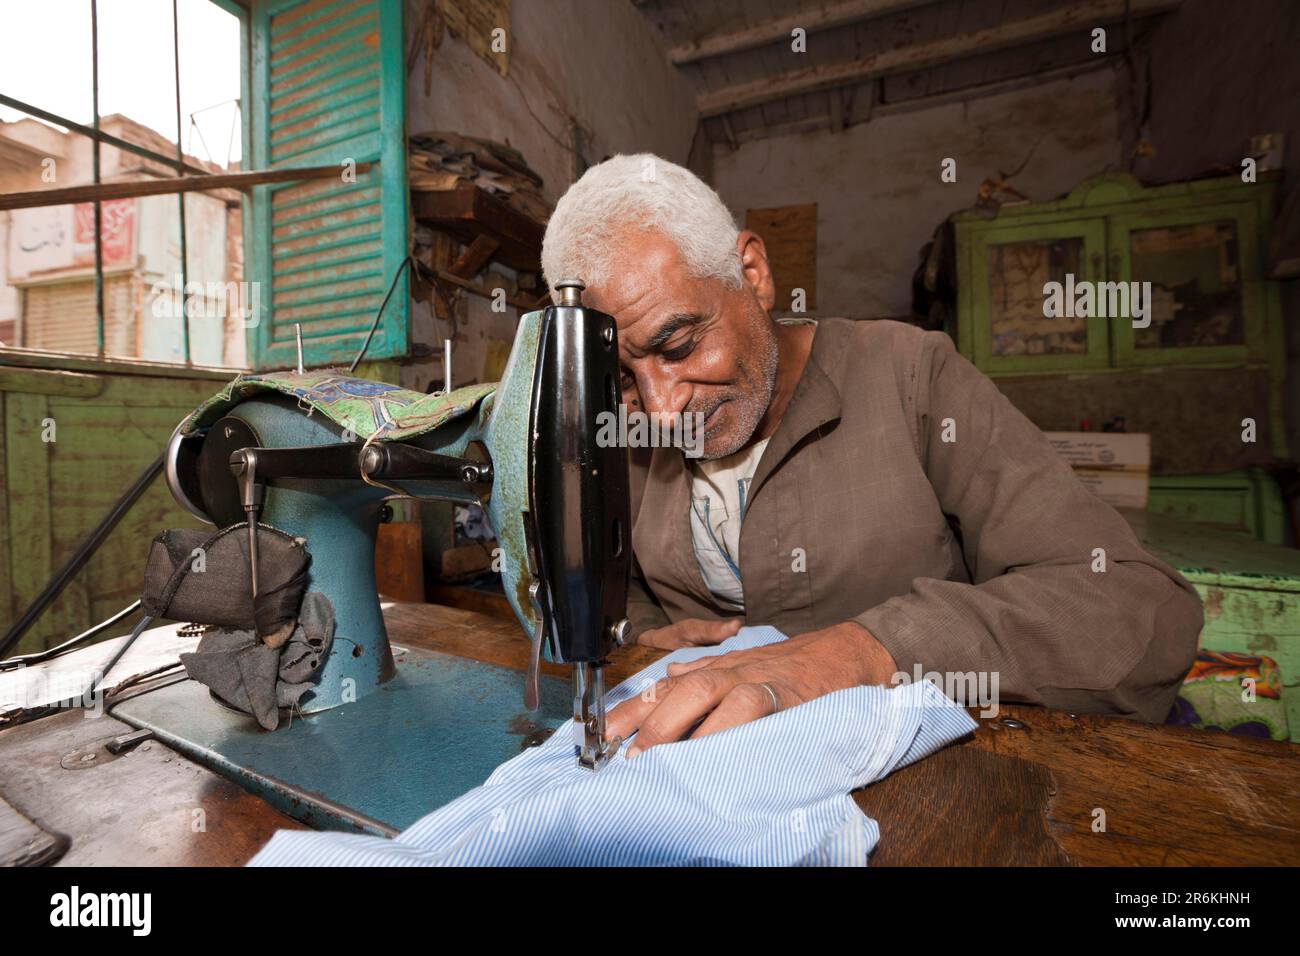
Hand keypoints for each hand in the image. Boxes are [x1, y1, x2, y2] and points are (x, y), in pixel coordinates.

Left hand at [608, 621, 897, 758]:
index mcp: (720, 669)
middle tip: (623, 753)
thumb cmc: (798, 667)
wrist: (849, 652)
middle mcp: (731, 671)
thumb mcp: (747, 666)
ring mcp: (756, 680)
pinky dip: (727, 728)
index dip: (632, 709)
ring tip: (655, 758)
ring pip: (706, 692)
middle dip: (647, 720)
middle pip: (679, 689)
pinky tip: (709, 751)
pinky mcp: (784, 694)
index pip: (667, 686)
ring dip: (676, 724)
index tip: (601, 733)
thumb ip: (707, 672)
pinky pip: (750, 708)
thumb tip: (669, 676)